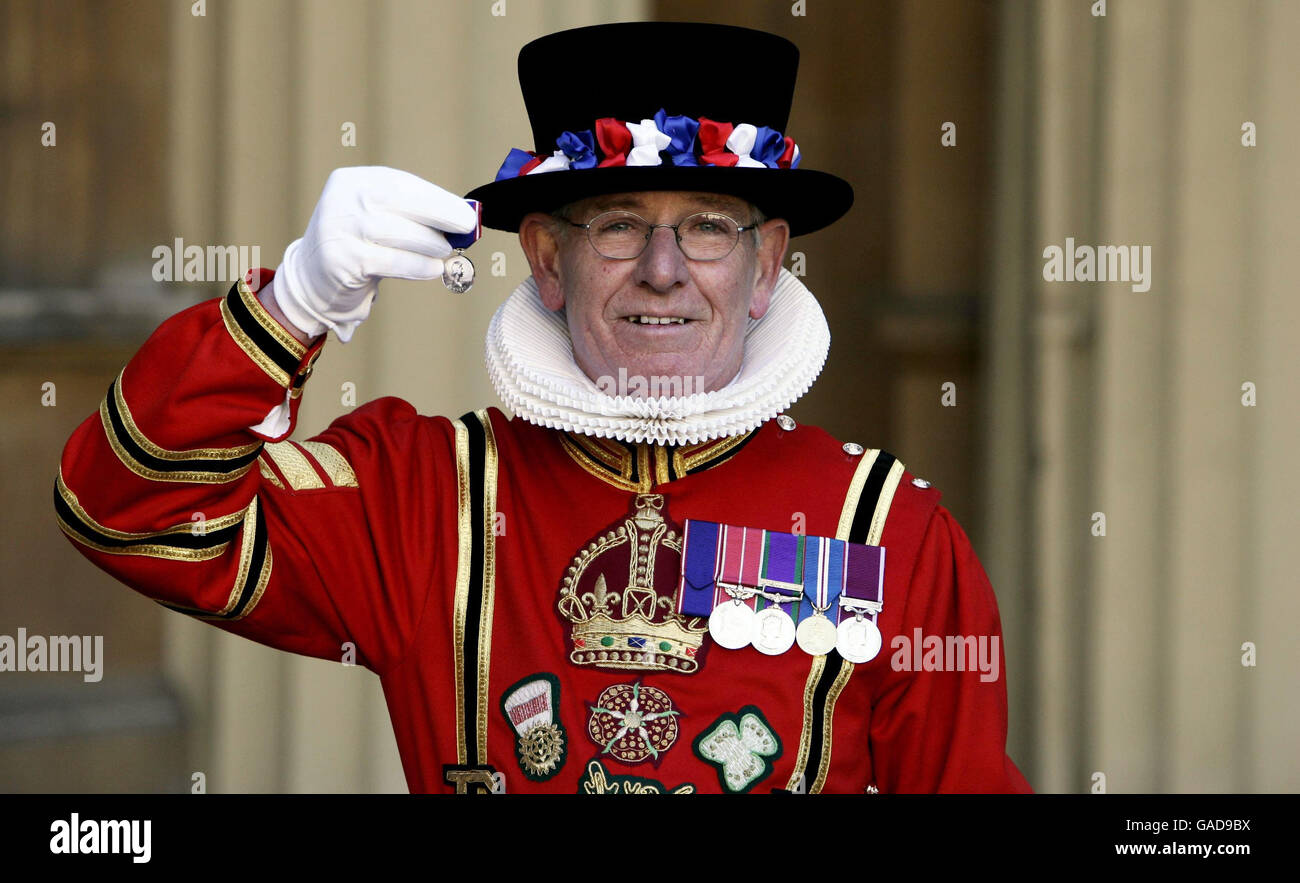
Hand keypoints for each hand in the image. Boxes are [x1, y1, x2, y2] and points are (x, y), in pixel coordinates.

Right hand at [270, 166, 477, 341]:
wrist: (313, 278)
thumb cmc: (359, 245)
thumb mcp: (378, 219)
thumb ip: (412, 215)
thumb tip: (463, 218)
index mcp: (352, 181)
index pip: (400, 184)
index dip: (436, 197)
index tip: (466, 211)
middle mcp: (341, 199)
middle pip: (398, 201)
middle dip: (439, 213)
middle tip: (467, 228)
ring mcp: (338, 228)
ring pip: (395, 232)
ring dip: (429, 242)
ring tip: (447, 251)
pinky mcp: (341, 260)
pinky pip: (389, 261)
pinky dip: (417, 266)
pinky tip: (434, 269)